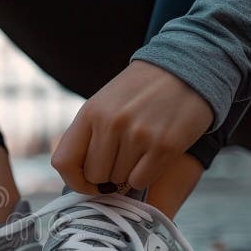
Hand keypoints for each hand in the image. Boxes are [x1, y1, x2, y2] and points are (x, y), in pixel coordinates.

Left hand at [51, 60, 213, 192]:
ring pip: (118, 180)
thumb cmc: (140, 92)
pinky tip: (154, 154)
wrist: (187, 67)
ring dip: (128, 172)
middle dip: (107, 175)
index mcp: (90, 113)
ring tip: (141, 146)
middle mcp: (110, 123)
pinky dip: (146, 175)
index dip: (74, 181)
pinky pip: (141, 181)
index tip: (87, 183)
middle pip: (94, 176)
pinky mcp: (164, 146)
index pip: (63, 162)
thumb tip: (78, 177)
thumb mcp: (104, 103)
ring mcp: (137, 135)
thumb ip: (87, 135)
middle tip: (124, 155)